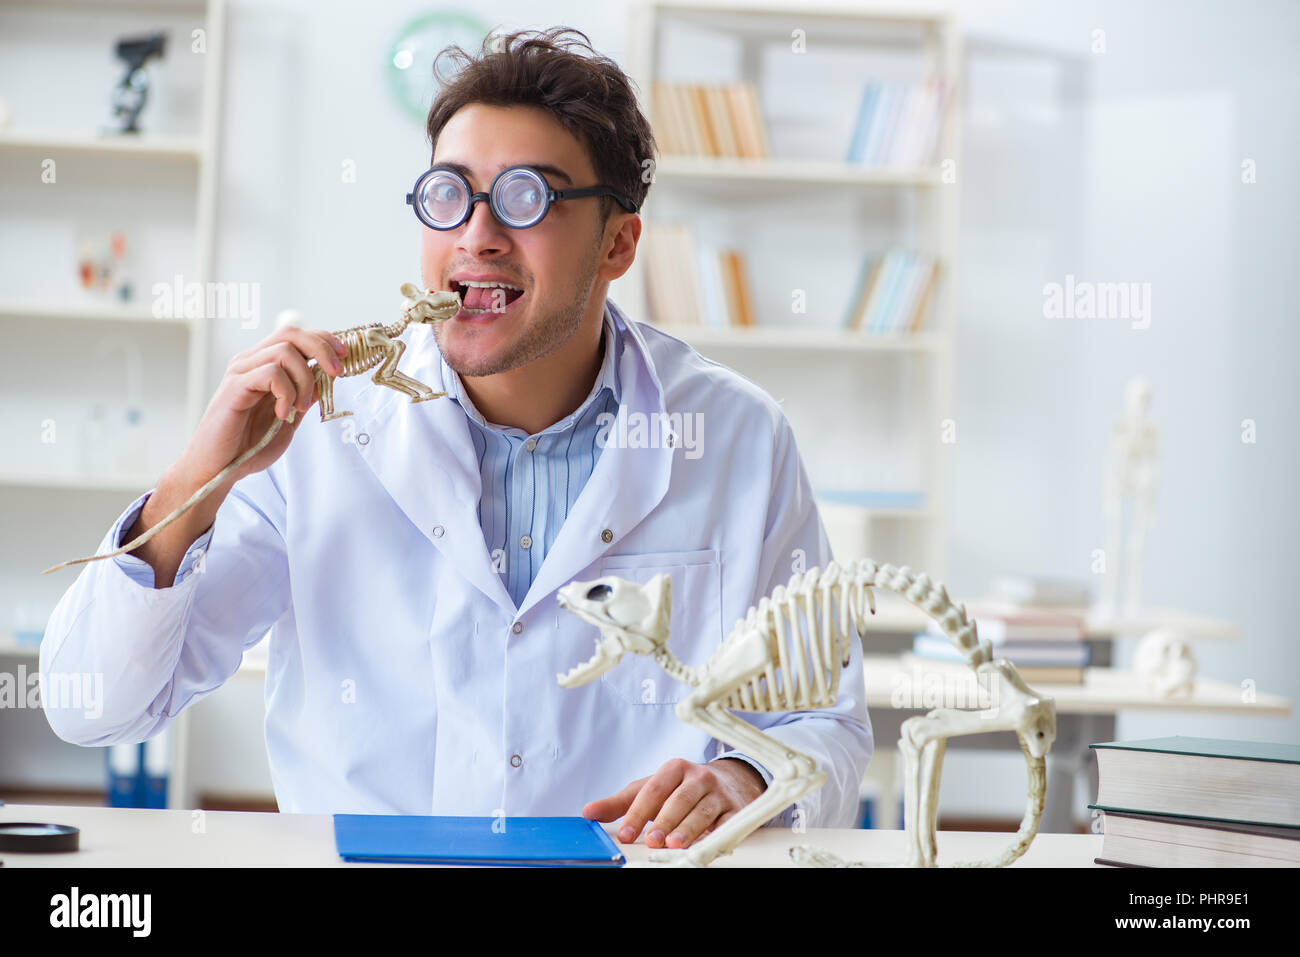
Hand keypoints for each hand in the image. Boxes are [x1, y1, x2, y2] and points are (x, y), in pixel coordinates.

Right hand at [175, 325, 347, 491]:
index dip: (323, 340)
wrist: (219, 468)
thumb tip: (328, 378)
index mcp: (263, 365)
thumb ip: (304, 396)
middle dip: (321, 350)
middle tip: (336, 373)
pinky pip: (270, 373)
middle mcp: (250, 362)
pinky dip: (286, 392)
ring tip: (300, 408)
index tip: (343, 357)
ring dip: (304, 380)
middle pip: (291, 334)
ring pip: (284, 352)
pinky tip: (283, 413)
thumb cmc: (249, 445)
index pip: (296, 336)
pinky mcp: (234, 387)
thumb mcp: (289, 418)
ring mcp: (241, 372)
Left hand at [583, 757, 766, 849]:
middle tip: (651, 840)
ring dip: (689, 829)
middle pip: (679, 799)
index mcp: (674, 769)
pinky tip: (706, 844)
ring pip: (703, 811)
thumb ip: (620, 803)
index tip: (625, 834)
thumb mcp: (650, 789)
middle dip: (665, 821)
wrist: (728, 781)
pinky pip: (727, 822)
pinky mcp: (735, 809)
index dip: (638, 812)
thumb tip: (588, 812)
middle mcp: (698, 777)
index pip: (653, 790)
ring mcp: (718, 793)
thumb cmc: (681, 788)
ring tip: (674, 845)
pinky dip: (717, 834)